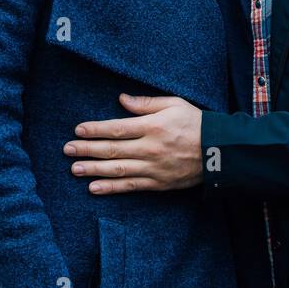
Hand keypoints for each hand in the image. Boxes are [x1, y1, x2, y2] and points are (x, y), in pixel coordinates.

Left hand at [64, 94, 203, 192]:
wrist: (221, 151)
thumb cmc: (197, 123)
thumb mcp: (174, 104)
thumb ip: (146, 103)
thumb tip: (121, 99)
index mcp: (153, 126)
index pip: (117, 129)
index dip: (95, 130)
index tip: (78, 130)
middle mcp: (151, 148)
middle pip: (112, 150)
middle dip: (87, 150)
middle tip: (67, 150)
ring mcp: (154, 168)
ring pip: (118, 170)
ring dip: (93, 169)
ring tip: (74, 169)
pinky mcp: (159, 183)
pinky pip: (131, 186)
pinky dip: (111, 188)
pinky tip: (94, 187)